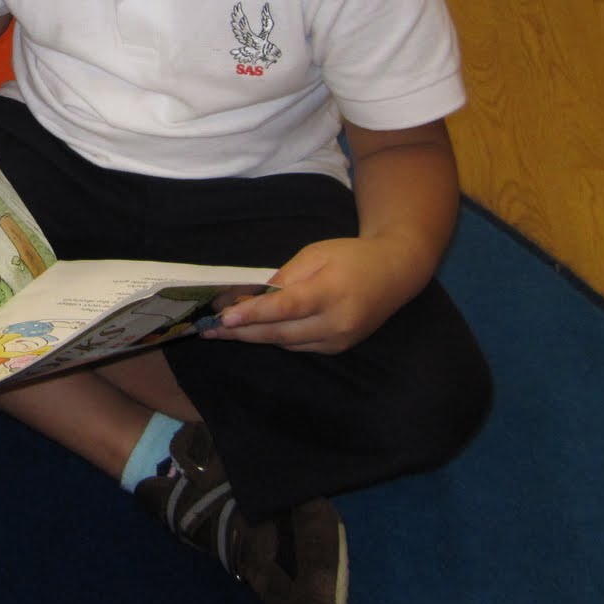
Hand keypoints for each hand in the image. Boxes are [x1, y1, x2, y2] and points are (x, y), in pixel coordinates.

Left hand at [202, 235, 424, 353]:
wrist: (395, 273)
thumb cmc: (351, 256)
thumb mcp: (315, 255)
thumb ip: (284, 278)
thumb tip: (250, 298)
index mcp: (331, 293)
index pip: (286, 308)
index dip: (254, 314)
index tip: (225, 318)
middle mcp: (336, 322)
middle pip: (280, 332)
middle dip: (241, 332)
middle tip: (209, 329)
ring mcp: (339, 340)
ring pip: (286, 343)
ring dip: (253, 337)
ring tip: (222, 331)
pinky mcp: (338, 348)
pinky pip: (298, 346)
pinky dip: (275, 338)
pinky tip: (254, 331)